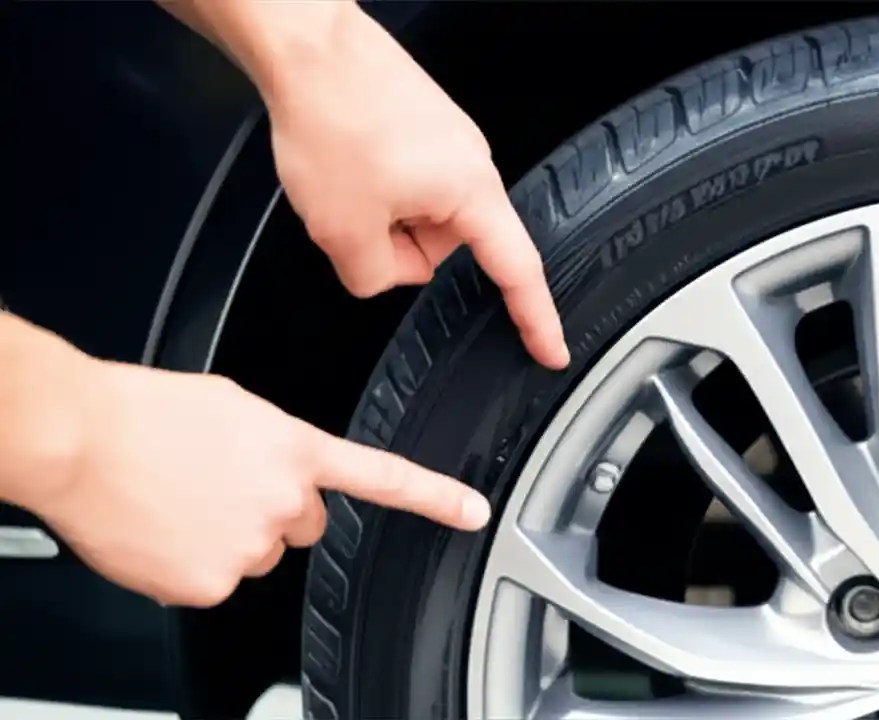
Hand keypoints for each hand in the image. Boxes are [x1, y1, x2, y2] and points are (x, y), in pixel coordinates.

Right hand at [29, 359, 489, 607]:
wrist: (82, 439)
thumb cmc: (147, 413)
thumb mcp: (235, 408)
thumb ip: (276, 445)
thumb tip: (280, 471)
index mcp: (295, 451)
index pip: (382, 478)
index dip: (435, 498)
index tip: (474, 513)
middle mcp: (284, 501)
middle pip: (303, 525)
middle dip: (274, 512)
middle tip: (224, 488)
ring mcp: (250, 545)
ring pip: (257, 555)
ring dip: (231, 537)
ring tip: (184, 502)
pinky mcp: (211, 583)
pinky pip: (215, 582)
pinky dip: (192, 564)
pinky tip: (166, 531)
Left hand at [258, 4, 569, 368]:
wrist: (307, 46)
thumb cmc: (334, 115)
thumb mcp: (342, 229)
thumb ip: (372, 278)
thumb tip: (378, 274)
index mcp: (472, 192)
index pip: (517, 272)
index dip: (536, 319)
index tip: (552, 350)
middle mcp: (470, 165)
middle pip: (443, 248)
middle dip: (395, 248)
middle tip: (351, 218)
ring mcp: (444, 145)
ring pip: (414, 218)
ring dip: (376, 216)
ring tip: (343, 179)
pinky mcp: (417, 131)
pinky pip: (401, 186)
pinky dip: (370, 189)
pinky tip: (343, 165)